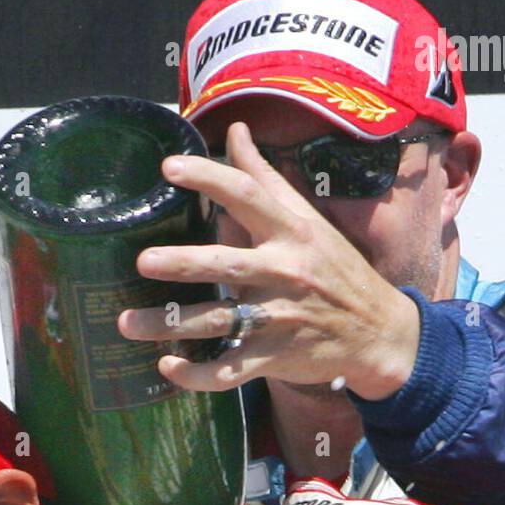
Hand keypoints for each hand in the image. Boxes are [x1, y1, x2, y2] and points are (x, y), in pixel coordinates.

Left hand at [116, 122, 419, 400]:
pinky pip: (230, 370)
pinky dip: (198, 374)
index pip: (248, 197)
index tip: (169, 168)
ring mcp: (279, 319)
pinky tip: (168, 368)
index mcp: (291, 233)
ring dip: (170, 324)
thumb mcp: (308, 221)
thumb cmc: (335, 269)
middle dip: (184, 264)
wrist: (377, 332)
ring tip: (126, 324)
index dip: (210, 179)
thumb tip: (237, 129)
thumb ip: (267, 178)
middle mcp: (284, 272)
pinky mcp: (275, 358)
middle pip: (227, 265)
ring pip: (218, 322)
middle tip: (143, 262)